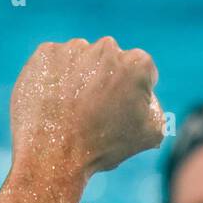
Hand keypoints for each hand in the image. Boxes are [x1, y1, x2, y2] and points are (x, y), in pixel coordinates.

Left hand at [9, 37, 163, 179]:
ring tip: (71, 111)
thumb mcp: (149, 135)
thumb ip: (157, 108)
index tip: (119, 113)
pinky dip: (55, 78)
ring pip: (82, 61)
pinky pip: (55, 63)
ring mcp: (74, 48)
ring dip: (80, 79)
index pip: (141, 74)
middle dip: (106, 82)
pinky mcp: (46, 53)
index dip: (132, 96)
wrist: (52, 155)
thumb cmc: (102, 146)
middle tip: (94, 113)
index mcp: (138, 63)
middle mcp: (107, 47)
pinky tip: (54, 102)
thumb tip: (147, 96)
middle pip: (111, 63)